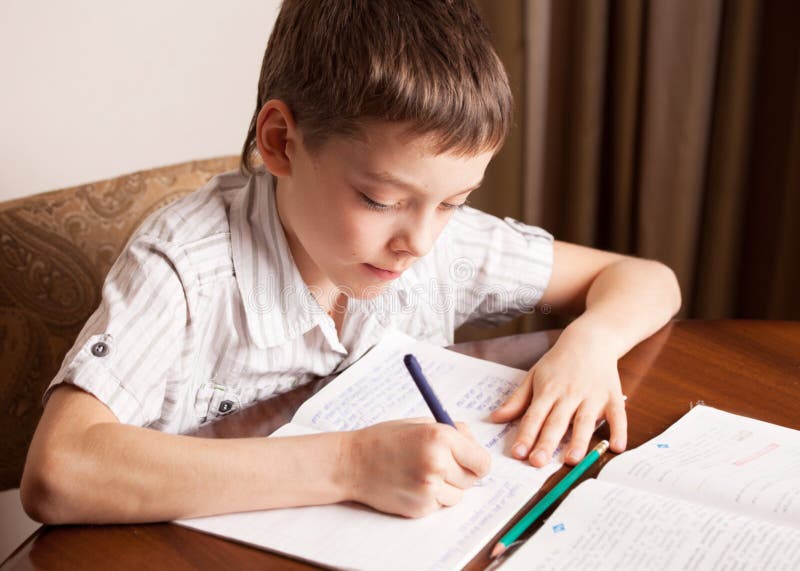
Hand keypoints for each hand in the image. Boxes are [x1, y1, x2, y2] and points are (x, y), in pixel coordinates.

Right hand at [340, 419, 490, 517]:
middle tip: (438, 464)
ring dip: (447, 487)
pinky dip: (432, 497)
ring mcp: (429, 488)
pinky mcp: (420, 507)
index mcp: (440, 437)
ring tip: (421, 473)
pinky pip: (441, 505)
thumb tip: (475, 445)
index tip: (470, 461)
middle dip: (460, 473)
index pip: (482, 461)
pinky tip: (412, 484)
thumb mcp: (421, 423)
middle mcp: (437, 463)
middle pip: (473, 479)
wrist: (352, 463)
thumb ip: (452, 432)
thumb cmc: (385, 439)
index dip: (477, 462)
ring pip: (458, 495)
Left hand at [490, 328, 626, 466]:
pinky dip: (619, 431)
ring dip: (578, 441)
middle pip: (556, 422)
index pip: (534, 416)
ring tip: (571, 460)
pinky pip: (617, 415)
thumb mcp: (533, 376)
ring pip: (584, 421)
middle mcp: (569, 394)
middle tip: (537, 462)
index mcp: (548, 390)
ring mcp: (592, 396)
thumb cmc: (558, 362)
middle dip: (546, 443)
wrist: (590, 340)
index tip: (518, 453)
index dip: (526, 435)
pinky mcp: (612, 396)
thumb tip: (495, 418)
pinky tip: (617, 447)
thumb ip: (517, 400)